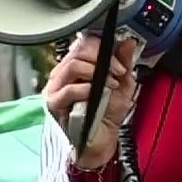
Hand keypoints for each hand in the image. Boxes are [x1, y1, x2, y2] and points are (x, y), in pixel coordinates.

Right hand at [42, 34, 140, 168]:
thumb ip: (124, 62)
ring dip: (96, 72)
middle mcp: (64, 73)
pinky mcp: (54, 104)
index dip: (104, 47)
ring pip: (72, 66)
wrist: (102, 140)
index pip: (84, 42)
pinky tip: (96, 93)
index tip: (120, 63)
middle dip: (103, 58)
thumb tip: (128, 41)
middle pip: (78, 50)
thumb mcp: (123, 84)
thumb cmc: (108, 113)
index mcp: (77, 65)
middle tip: (118, 72)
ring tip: (110, 84)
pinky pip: (68, 89)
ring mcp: (56, 88)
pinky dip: (85, 89)